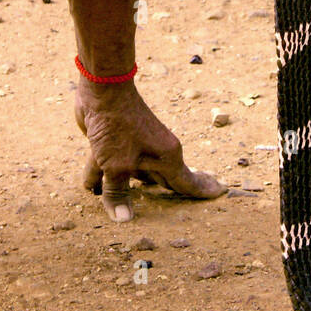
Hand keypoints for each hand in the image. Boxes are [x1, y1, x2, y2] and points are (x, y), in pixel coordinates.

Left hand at [73, 79, 224, 220]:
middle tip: (179, 214)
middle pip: (161, 183)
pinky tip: (89, 189)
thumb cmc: (118, 127)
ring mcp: (135, 149)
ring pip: (131, 177)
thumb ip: (118, 193)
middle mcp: (155, 154)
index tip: (221, 193)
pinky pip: (110, 168)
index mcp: (167, 158)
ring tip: (126, 209)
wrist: (103, 90)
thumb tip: (123, 220)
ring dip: (122, 191)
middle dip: (164, 199)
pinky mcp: (115, 145)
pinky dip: (99, 177)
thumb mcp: (117, 166)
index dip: (203, 191)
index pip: (187, 183)